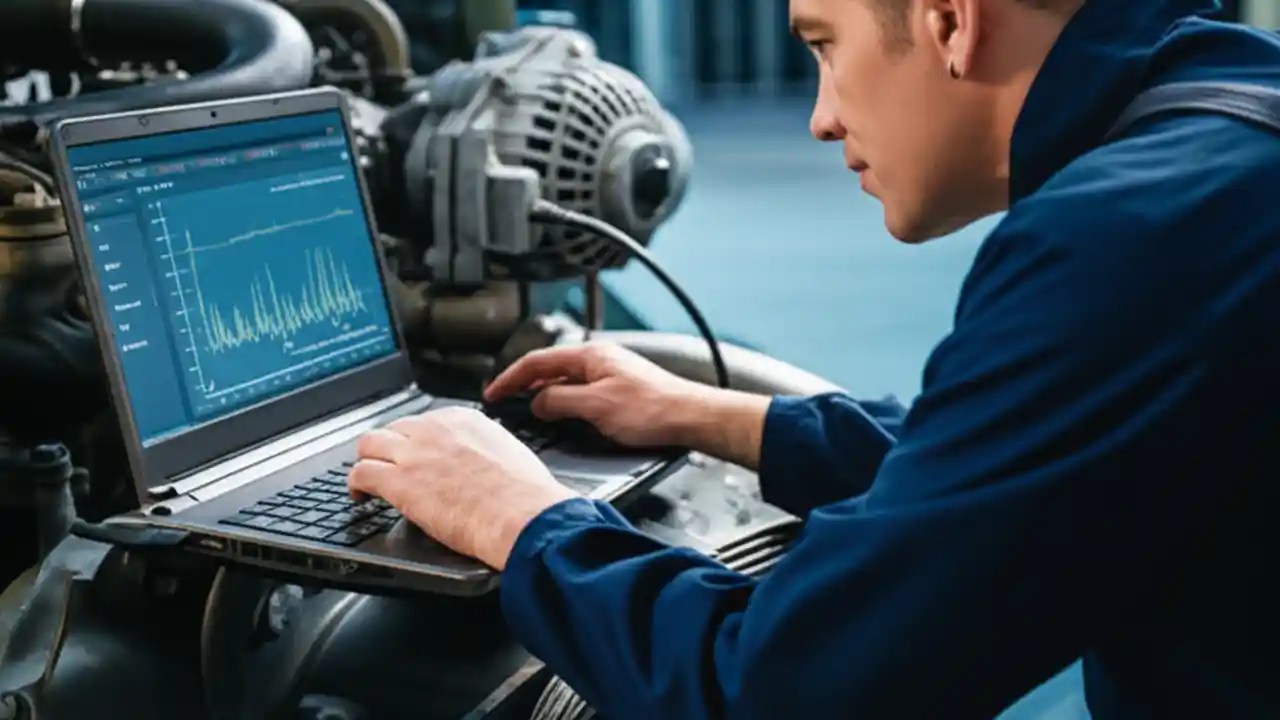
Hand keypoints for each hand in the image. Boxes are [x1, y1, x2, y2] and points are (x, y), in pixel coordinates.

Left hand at [348, 407, 576, 569]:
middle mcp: (434, 429)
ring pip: (369, 444)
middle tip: (390, 467)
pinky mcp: (398, 482)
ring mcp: (413, 453)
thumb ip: (486, 448)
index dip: (416, 440)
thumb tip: (482, 461)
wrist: (521, 515)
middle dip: (389, 448)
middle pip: (394, 429)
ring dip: (367, 461)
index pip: (425, 420)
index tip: (417, 455)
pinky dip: (355, 484)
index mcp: (463, 420)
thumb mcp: (509, 453)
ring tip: (368, 479)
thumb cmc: (525, 495)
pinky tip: (360, 497)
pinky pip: (360, 473)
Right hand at [486, 341, 709, 447]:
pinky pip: (581, 394)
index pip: (538, 362)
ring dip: (545, 396)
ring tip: (528, 412)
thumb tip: (537, 402)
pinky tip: (563, 418)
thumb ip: (560, 402)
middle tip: (505, 401)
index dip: (510, 378)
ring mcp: (610, 376)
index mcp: (590, 356)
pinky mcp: (619, 393)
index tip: (493, 392)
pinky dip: (564, 404)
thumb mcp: (595, 406)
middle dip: (524, 385)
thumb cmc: (653, 409)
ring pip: (566, 383)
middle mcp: (599, 361)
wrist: (690, 418)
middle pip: (550, 370)